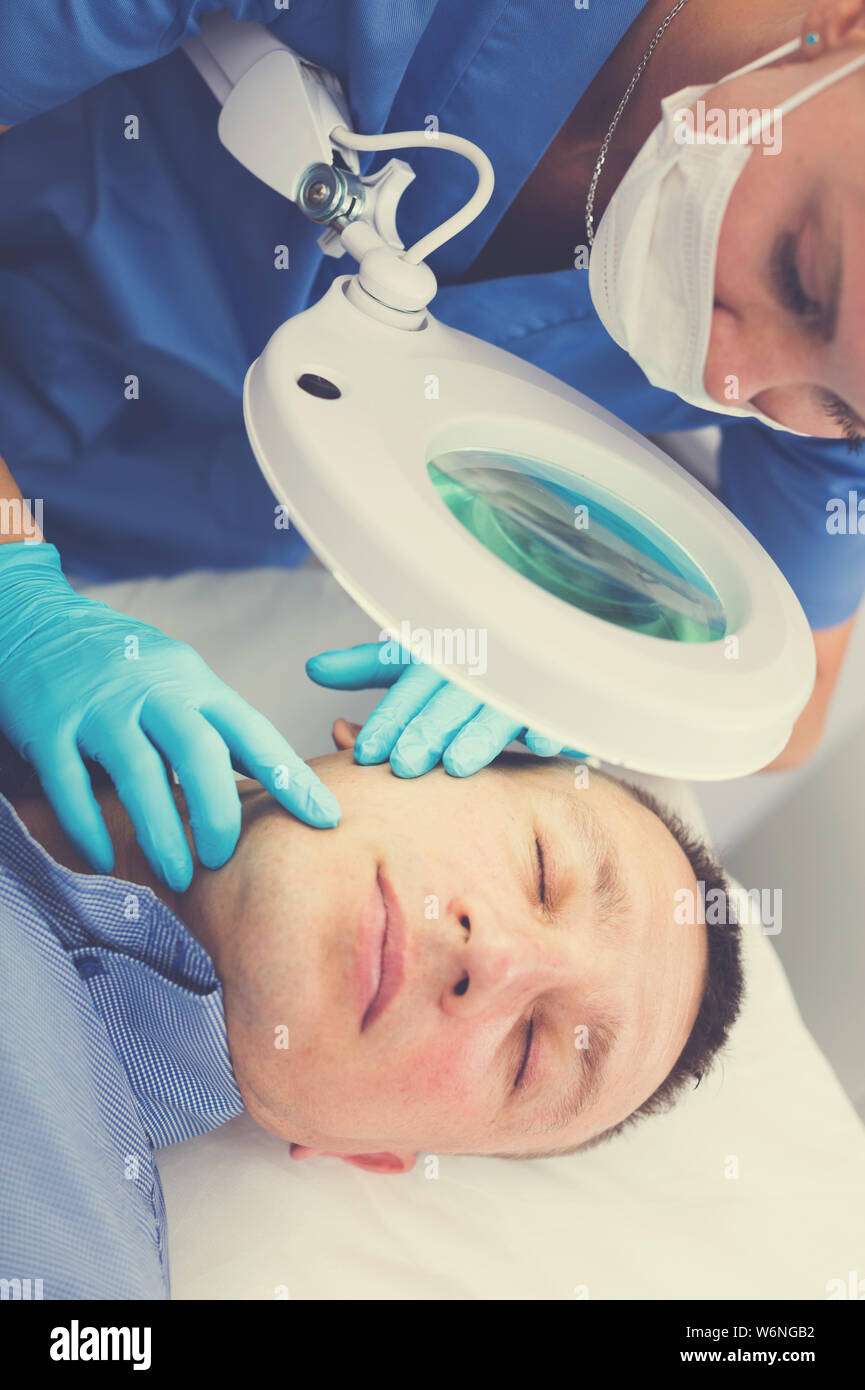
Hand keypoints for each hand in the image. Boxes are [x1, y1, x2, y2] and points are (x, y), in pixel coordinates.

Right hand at [0, 544, 339, 889]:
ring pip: (138, 772)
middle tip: (224, 860)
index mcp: (193, 683)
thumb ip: (217, 727)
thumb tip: (272, 778)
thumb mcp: (179, 679)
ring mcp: (99, 706)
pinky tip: (105, 859)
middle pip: (199, 752)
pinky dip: (89, 826)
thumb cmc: (121, 663)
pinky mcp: (49, 723)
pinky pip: (70, 782)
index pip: (254, 732)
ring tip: (178, 877)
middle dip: (218, 813)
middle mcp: (152, 691)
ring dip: (161, 831)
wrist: (35, 617)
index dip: (292, 777)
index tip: (327, 819)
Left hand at [306, 640, 579, 776]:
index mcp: (443, 655)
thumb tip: (313, 669)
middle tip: (404, 766)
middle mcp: (480, 665)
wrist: (543, 631)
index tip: (367, 754)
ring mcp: (521, 680)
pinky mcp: (559, 697)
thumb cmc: (467, 661)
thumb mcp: (416, 657)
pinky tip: (540, 744)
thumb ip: (367, 666)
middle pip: (451, 699)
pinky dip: (550, 725)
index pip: (412, 686)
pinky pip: (558, 710)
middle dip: (427, 731)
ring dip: (479, 735)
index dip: (390, 719)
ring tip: (456, 765)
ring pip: (498, 707)